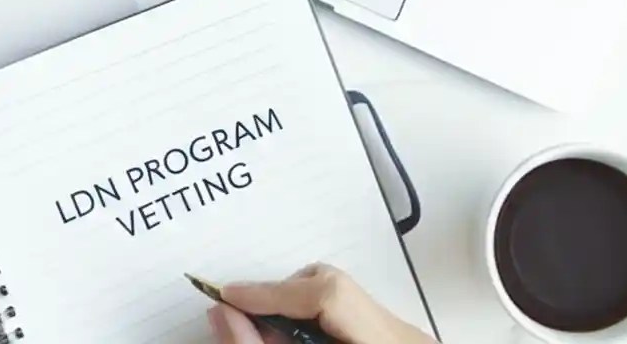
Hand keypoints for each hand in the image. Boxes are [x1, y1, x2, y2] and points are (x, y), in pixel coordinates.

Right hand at [208, 264, 436, 343]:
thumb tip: (221, 314)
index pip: (328, 298)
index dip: (273, 294)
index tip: (228, 299)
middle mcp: (403, 338)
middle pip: (332, 287)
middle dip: (280, 299)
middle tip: (245, 321)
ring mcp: (405, 338)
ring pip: (339, 296)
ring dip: (295, 310)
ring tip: (271, 339)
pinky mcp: (396, 341)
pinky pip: (347, 315)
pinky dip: (313, 324)